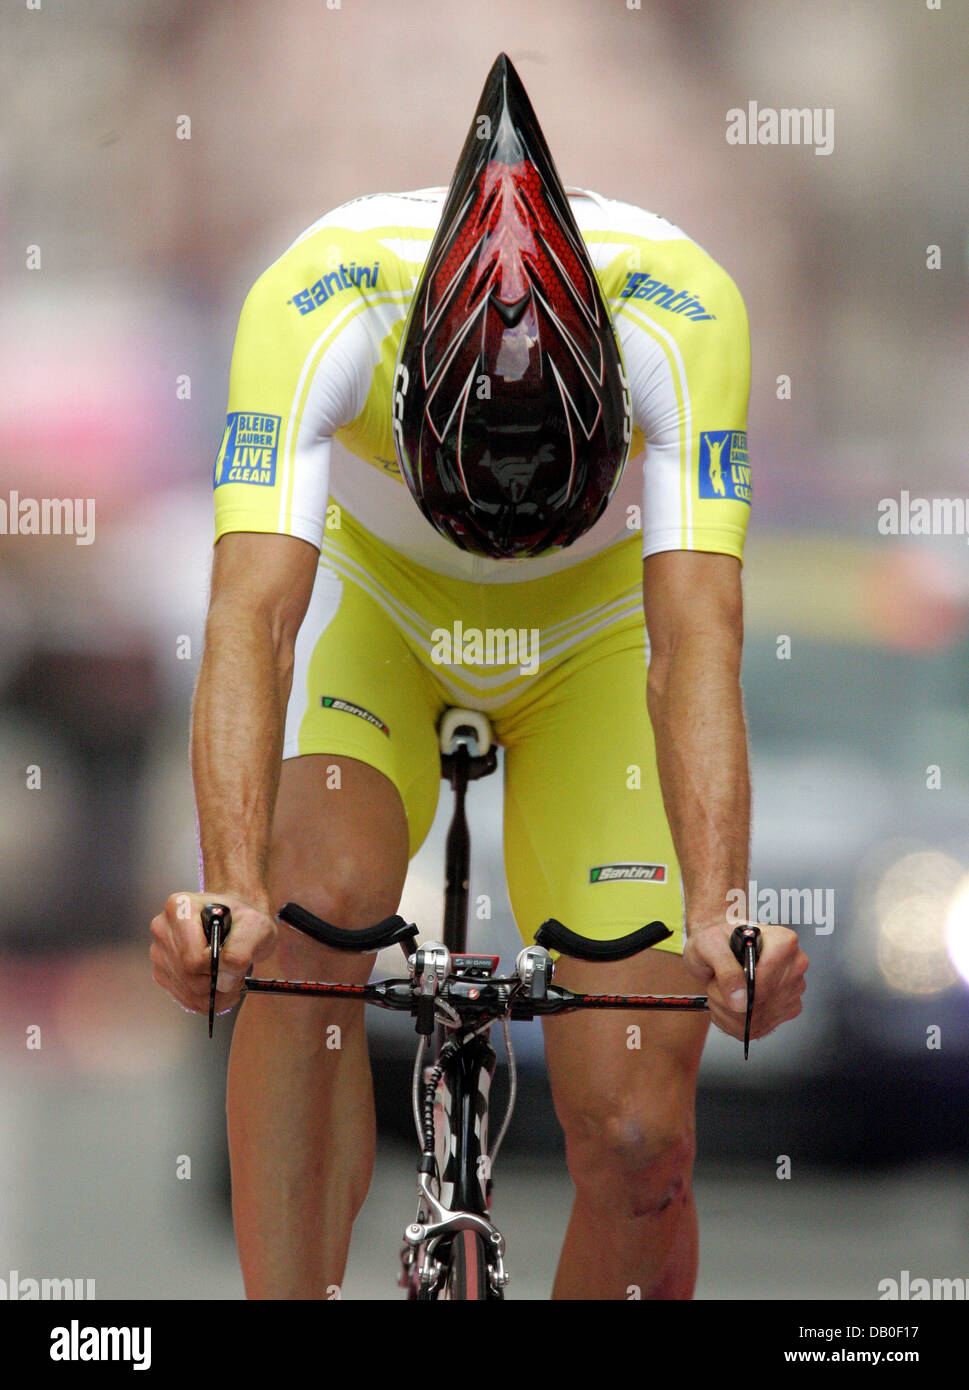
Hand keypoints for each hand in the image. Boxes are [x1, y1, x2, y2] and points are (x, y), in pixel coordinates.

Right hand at [150, 890, 276, 1018]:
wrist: (237, 921)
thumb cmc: (243, 919)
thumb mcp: (255, 925)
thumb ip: (241, 951)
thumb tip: (224, 980)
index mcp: (181, 908)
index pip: (193, 958)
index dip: (218, 969)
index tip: (236, 964)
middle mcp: (164, 929)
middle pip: (188, 977)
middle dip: (219, 983)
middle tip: (238, 975)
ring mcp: (160, 952)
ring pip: (187, 992)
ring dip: (216, 995)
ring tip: (232, 979)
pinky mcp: (163, 972)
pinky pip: (186, 999)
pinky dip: (208, 1001)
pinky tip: (221, 988)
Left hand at [682, 920, 807, 1043]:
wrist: (719, 950)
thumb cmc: (718, 942)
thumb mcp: (710, 943)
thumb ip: (724, 966)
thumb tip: (740, 998)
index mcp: (783, 943)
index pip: (766, 979)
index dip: (739, 987)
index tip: (721, 982)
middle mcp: (794, 966)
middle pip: (761, 1002)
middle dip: (728, 999)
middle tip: (717, 983)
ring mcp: (792, 990)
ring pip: (757, 1019)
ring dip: (728, 1011)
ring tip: (723, 990)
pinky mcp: (786, 1011)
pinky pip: (756, 1029)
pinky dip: (734, 1021)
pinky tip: (730, 1002)